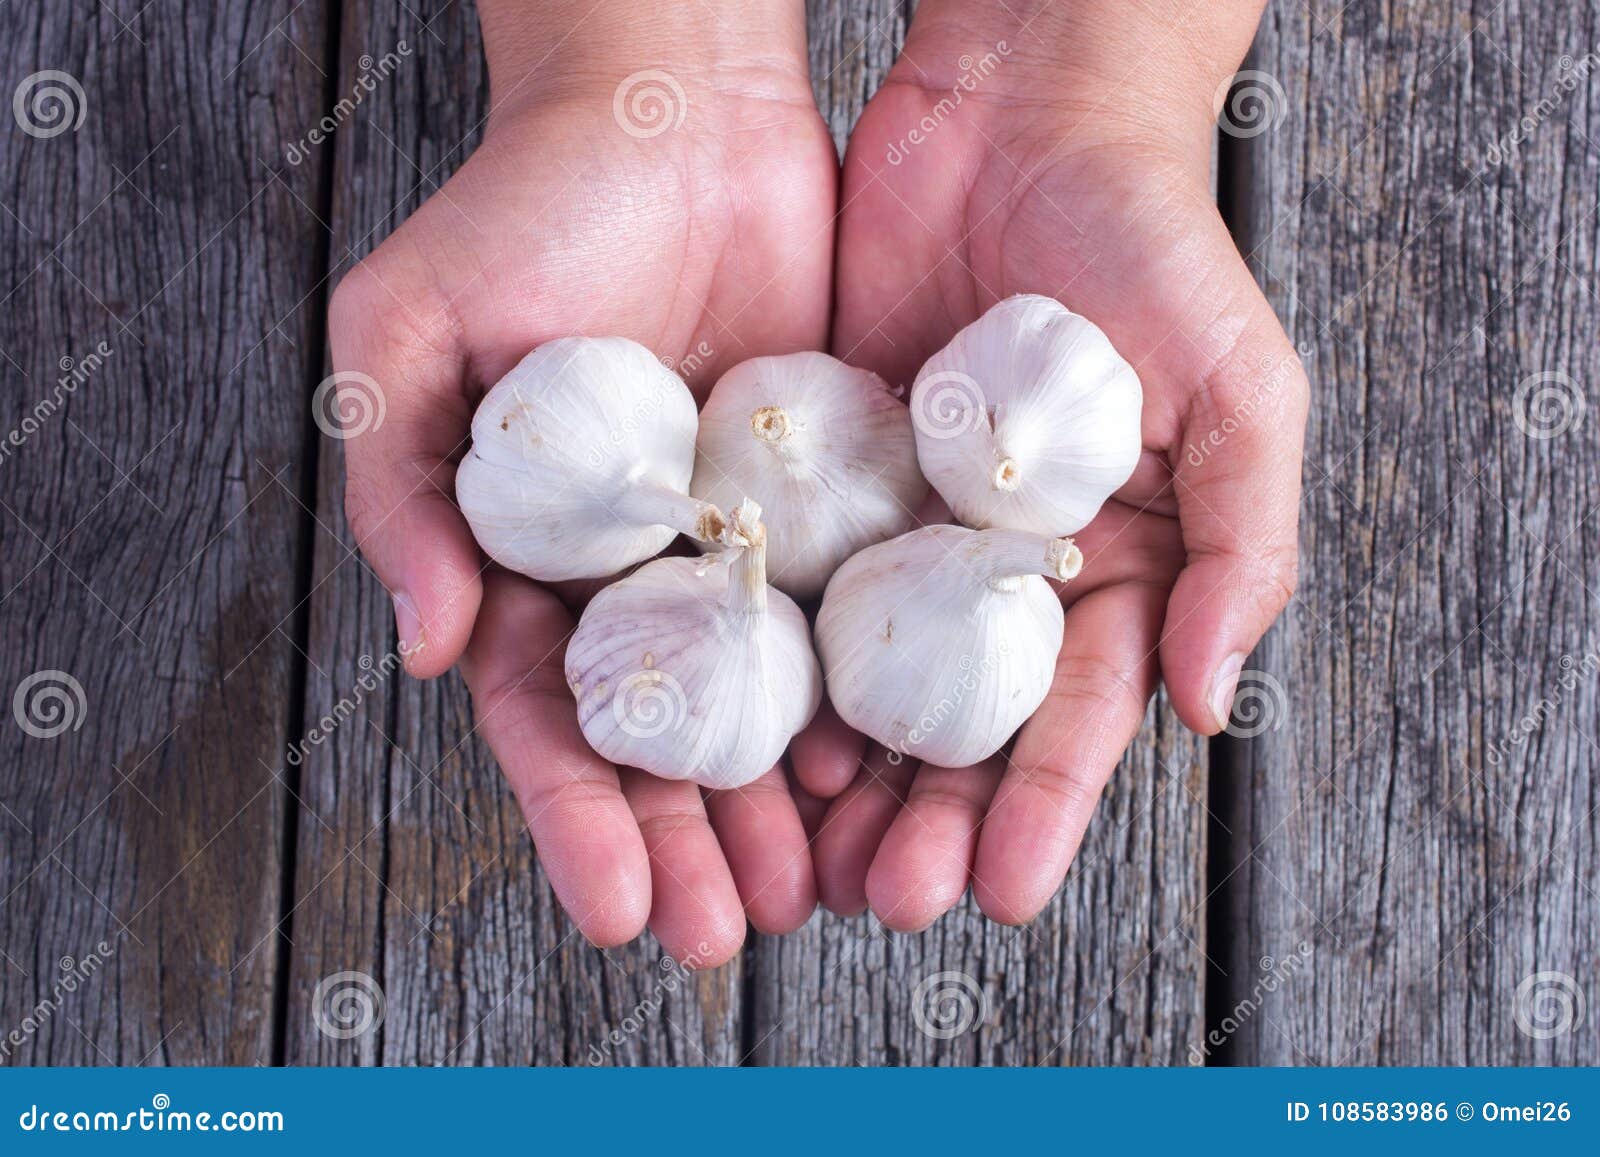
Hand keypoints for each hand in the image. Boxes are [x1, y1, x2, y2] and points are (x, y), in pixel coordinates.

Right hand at [327, 1, 836, 963]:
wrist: (671, 111)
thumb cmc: (521, 208)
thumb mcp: (409, 331)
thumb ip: (401, 486)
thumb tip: (429, 646)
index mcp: (533, 558)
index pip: (553, 715)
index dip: (579, 817)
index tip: (615, 909)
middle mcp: (639, 572)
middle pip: (665, 737)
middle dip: (689, 843)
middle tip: (725, 937)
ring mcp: (740, 543)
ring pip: (766, 700)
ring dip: (783, 805)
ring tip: (819, 892)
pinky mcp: (828, 498)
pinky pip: (851, 611)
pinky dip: (865, 695)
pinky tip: (887, 772)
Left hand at [801, 0, 1306, 928]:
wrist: (1024, 117)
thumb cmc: (1156, 247)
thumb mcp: (1240, 389)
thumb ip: (1242, 545)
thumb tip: (1213, 705)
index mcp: (1119, 571)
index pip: (1077, 714)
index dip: (1042, 808)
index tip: (999, 891)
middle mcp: (1007, 573)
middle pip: (963, 725)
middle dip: (929, 820)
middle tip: (886, 900)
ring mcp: (910, 532)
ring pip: (870, 681)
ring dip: (845, 776)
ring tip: (811, 856)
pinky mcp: (828, 479)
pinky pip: (798, 585)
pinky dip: (779, 662)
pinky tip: (753, 726)